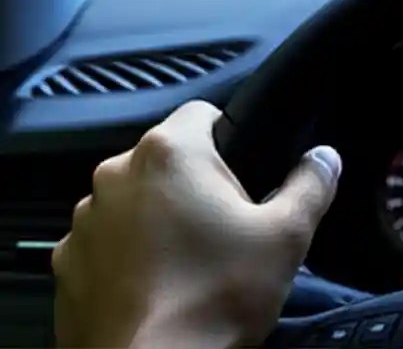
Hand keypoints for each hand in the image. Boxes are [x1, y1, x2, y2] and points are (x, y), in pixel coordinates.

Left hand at [52, 101, 341, 347]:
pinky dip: (130, 258)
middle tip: (229, 229)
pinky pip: (107, 245)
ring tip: (193, 264)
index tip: (246, 174)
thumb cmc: (214, 298)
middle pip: (168, 161)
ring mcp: (85, 222)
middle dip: (197, 187)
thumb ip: (311, 185)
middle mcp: (116, 177)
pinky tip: (161, 287)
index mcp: (171, 154)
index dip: (232, 139)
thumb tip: (324, 159)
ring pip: (135, 203)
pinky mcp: (69, 264)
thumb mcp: (287, 236)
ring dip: (159, 221)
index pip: (204, 113)